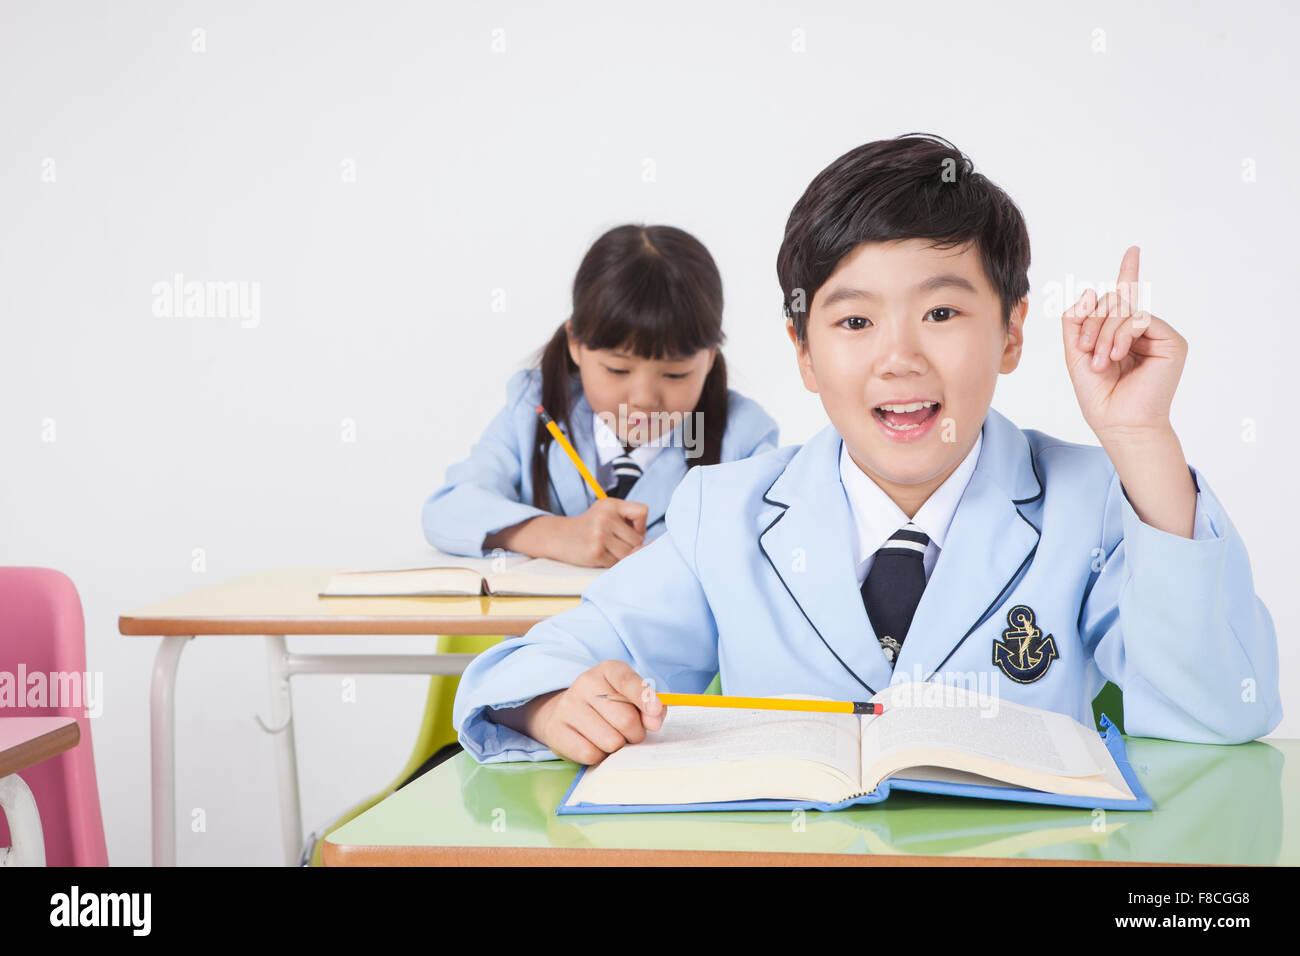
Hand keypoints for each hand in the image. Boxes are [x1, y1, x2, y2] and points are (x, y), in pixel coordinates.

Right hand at [517, 660, 666, 763]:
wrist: (567, 714)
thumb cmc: (609, 707)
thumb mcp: (632, 698)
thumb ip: (651, 706)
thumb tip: (654, 722)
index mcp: (608, 670)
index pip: (627, 681)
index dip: (644, 697)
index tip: (655, 711)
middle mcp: (585, 682)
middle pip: (625, 719)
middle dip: (636, 734)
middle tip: (631, 734)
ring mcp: (568, 706)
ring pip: (610, 741)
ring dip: (618, 747)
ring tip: (611, 737)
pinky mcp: (557, 730)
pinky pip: (590, 754)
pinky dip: (599, 756)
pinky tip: (595, 745)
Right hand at [544, 497, 647, 566]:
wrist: (559, 536)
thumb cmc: (590, 526)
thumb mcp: (607, 513)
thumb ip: (631, 523)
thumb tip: (653, 545)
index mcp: (610, 504)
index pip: (643, 511)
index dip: (640, 525)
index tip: (629, 529)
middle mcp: (605, 517)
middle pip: (638, 539)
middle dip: (631, 544)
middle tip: (614, 541)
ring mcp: (599, 535)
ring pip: (629, 553)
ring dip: (623, 555)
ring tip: (608, 548)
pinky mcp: (595, 552)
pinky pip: (618, 563)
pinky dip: (612, 562)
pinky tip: (601, 555)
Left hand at [1061, 246, 1187, 442]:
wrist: (1119, 422)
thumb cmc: (1099, 395)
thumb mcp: (1076, 354)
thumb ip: (1076, 322)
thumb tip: (1089, 290)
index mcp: (1120, 333)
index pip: (1124, 298)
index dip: (1129, 272)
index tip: (1133, 250)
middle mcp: (1141, 331)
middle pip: (1113, 302)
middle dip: (1092, 323)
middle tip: (1086, 351)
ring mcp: (1157, 335)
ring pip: (1123, 309)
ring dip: (1103, 333)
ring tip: (1101, 362)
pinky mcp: (1171, 341)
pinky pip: (1140, 319)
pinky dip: (1122, 335)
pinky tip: (1116, 355)